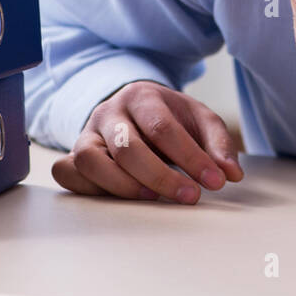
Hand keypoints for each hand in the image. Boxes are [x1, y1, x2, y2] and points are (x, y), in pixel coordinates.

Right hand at [51, 80, 243, 202]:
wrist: (135, 107)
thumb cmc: (169, 117)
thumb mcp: (199, 120)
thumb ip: (217, 144)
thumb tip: (230, 174)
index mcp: (142, 96)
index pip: (163, 128)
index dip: (190, 158)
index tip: (215, 182)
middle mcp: (110, 112)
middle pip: (127, 147)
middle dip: (161, 177)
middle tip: (190, 197)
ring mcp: (87, 133)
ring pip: (90, 160)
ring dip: (122, 186)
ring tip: (153, 199)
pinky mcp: (74, 154)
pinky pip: (66, 172)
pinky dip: (87, 188)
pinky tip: (119, 198)